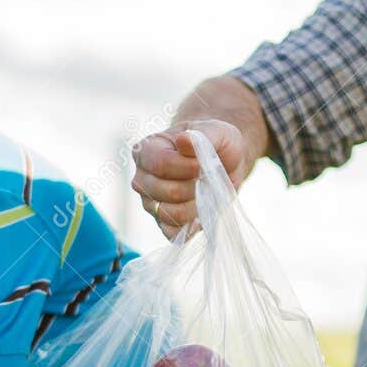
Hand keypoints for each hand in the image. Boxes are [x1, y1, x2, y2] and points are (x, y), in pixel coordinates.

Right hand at [130, 119, 253, 238]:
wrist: (224, 163)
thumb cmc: (215, 144)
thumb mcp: (217, 132)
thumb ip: (201, 136)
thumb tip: (183, 141)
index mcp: (146, 150)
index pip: (160, 164)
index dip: (188, 167)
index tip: (204, 164)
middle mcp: (141, 179)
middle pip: (167, 192)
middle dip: (196, 187)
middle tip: (208, 178)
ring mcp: (150, 203)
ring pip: (172, 214)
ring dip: (198, 206)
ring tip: (207, 192)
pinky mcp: (162, 224)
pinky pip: (175, 234)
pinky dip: (194, 225)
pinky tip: (203, 209)